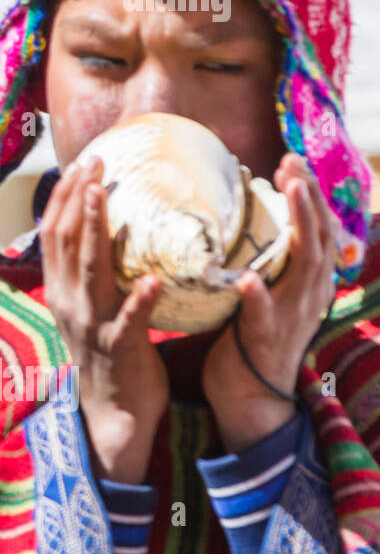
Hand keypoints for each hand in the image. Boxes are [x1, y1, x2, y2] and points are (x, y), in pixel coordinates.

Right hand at [42, 156, 167, 483]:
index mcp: (61, 291)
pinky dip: (140, 299)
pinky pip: (130, 320)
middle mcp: (68, 302)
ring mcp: (91, 324)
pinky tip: (154, 280)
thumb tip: (115, 232)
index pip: (54, 233)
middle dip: (76, 196)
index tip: (82, 162)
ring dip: (95, 228)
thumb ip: (96, 275)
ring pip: (89, 268)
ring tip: (104, 193)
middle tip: (94, 160)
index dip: (64, 196)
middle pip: (65, 239)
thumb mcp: (91, 310)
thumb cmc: (111, 356)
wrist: (111, 416)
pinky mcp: (119, 348)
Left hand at [202, 153, 337, 453]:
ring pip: (304, 266)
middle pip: (319, 237)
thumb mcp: (262, 289)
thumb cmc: (246, 334)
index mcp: (307, 281)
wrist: (248, 394)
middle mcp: (307, 294)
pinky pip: (262, 315)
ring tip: (291, 193)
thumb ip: (257, 258)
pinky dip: (257, 296)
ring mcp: (289, 316)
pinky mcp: (263, 338)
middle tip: (294, 163)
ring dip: (300, 228)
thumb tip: (234, 218)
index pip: (317, 229)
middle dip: (310, 197)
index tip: (293, 160)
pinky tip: (248, 280)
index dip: (309, 194)